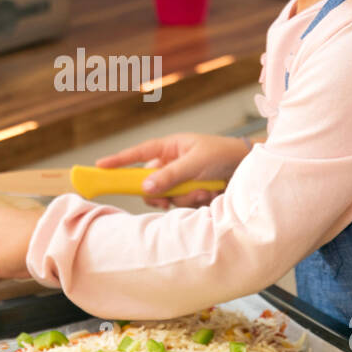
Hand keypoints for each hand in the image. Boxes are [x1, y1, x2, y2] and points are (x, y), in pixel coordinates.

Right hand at [95, 132, 250, 208]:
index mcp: (171, 147)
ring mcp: (183, 180)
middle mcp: (173, 163)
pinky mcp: (192, 193)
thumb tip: (144, 187)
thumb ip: (170, 176)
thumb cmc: (224, 155)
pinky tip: (210, 195)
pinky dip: (195, 202)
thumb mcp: (195, 163)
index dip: (119, 161)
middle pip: (150, 183)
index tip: (100, 167)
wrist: (252, 168)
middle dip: (162, 192)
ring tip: (204, 191)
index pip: (139, 154)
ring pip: (168, 197)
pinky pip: (182, 204)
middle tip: (167, 198)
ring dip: (185, 197)